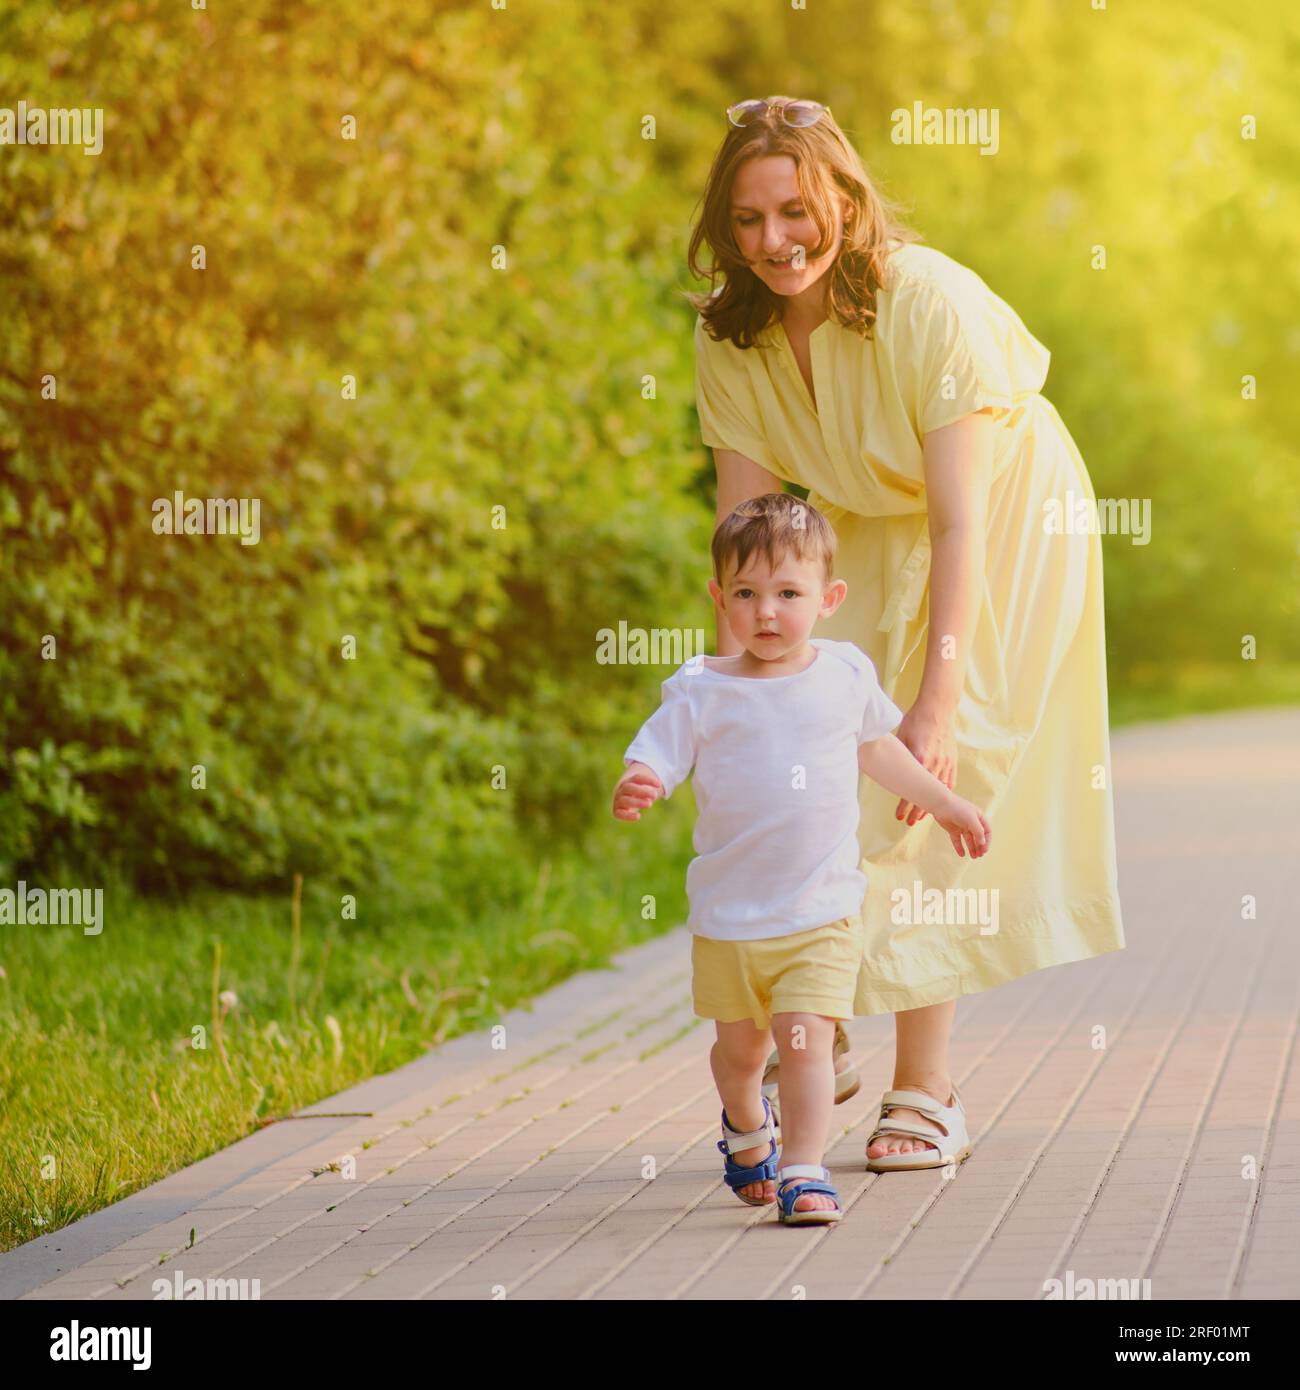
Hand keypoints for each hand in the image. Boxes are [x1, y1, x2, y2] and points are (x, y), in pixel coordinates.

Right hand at [613, 763, 662, 821]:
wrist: (622, 803)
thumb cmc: (637, 795)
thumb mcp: (643, 790)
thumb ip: (649, 791)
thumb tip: (657, 794)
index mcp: (628, 782)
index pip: (637, 778)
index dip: (648, 780)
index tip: (659, 785)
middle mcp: (621, 790)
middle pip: (628, 788)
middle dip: (642, 791)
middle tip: (655, 795)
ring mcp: (618, 801)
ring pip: (625, 800)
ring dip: (637, 802)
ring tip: (650, 804)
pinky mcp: (616, 812)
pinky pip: (620, 814)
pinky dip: (628, 815)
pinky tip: (638, 816)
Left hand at [894, 702, 955, 825]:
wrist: (938, 708)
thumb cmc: (916, 720)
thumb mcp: (902, 737)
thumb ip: (897, 754)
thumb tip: (881, 764)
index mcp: (921, 757)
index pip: (911, 788)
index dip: (905, 804)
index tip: (898, 816)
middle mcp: (935, 763)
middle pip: (926, 793)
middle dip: (917, 810)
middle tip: (908, 823)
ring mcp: (946, 762)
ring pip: (939, 790)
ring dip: (931, 804)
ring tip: (922, 817)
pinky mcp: (953, 759)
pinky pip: (949, 780)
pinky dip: (944, 793)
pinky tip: (939, 801)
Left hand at [933, 793, 991, 857]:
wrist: (940, 804)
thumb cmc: (958, 809)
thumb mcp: (972, 820)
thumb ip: (979, 832)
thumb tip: (982, 843)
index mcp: (979, 818)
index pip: (986, 832)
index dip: (987, 842)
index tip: (984, 850)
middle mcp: (971, 822)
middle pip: (978, 837)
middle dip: (980, 846)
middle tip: (979, 856)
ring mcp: (962, 826)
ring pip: (968, 839)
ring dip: (972, 848)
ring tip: (973, 857)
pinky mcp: (952, 829)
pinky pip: (957, 840)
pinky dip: (959, 847)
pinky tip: (961, 854)